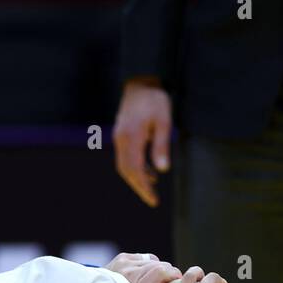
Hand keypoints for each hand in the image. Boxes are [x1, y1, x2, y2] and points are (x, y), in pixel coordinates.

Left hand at [104, 252, 181, 282]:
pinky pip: (144, 257)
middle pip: (160, 265)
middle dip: (169, 273)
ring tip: (159, 281)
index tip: (179, 282)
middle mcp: (128, 273)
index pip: (162, 271)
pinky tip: (147, 274)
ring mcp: (124, 264)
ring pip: (153, 260)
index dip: (174, 274)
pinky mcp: (121, 258)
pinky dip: (149, 264)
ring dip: (159, 269)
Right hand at [114, 77, 172, 206]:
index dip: (144, 187)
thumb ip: (161, 145)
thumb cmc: (154, 100)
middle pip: (126, 171)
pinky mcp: (120, 135)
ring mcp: (119, 137)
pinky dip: (135, 168)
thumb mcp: (164, 121)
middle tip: (152, 200)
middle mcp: (121, 139)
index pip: (136, 169)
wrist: (139, 83)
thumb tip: (162, 170)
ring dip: (136, 179)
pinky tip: (149, 172)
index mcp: (132, 137)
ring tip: (152, 188)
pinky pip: (125, 157)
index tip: (154, 200)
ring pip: (123, 166)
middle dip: (139, 187)